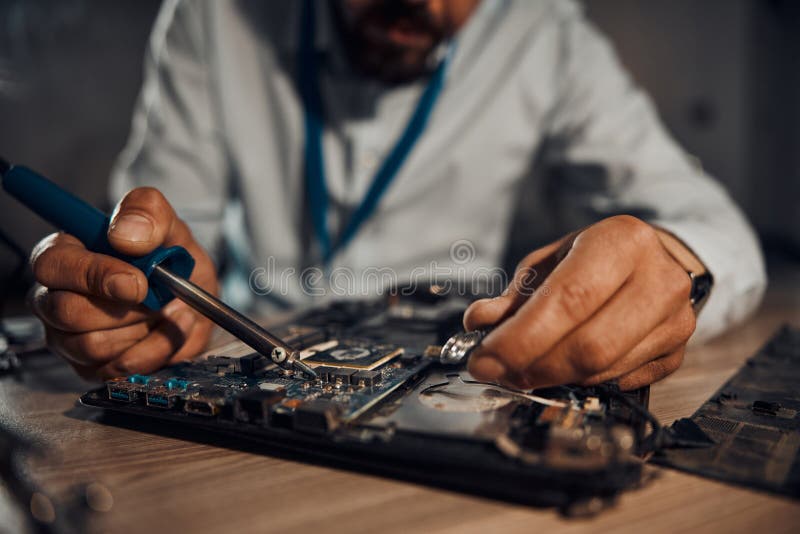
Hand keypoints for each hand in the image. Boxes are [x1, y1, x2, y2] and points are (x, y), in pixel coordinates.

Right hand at [30, 187, 217, 379]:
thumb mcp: (169, 226)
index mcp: (67, 255)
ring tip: (165, 309)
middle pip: (66, 312)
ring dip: (142, 328)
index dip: (92, 274)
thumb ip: (147, 213)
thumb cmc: (170, 259)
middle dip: (124, 307)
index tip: (136, 282)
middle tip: (156, 296)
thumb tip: (125, 233)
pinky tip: (167, 330)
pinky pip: (118, 369)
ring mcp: (71, 338)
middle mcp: (58, 298)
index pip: (51, 264)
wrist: (196, 299)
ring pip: (92, 345)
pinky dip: (155, 350)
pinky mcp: (94, 367)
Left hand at [464, 215, 696, 390]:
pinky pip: (621, 383)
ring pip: (605, 370)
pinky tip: (564, 369)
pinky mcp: (678, 353)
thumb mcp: (548, 264)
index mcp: (622, 242)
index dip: (522, 338)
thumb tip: (480, 323)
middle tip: (499, 373)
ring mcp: (676, 320)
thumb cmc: (593, 261)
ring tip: (524, 369)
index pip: (569, 299)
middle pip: (591, 345)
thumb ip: (513, 296)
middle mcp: (659, 279)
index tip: (486, 360)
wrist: (652, 262)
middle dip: (535, 367)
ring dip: (554, 378)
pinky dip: (583, 382)